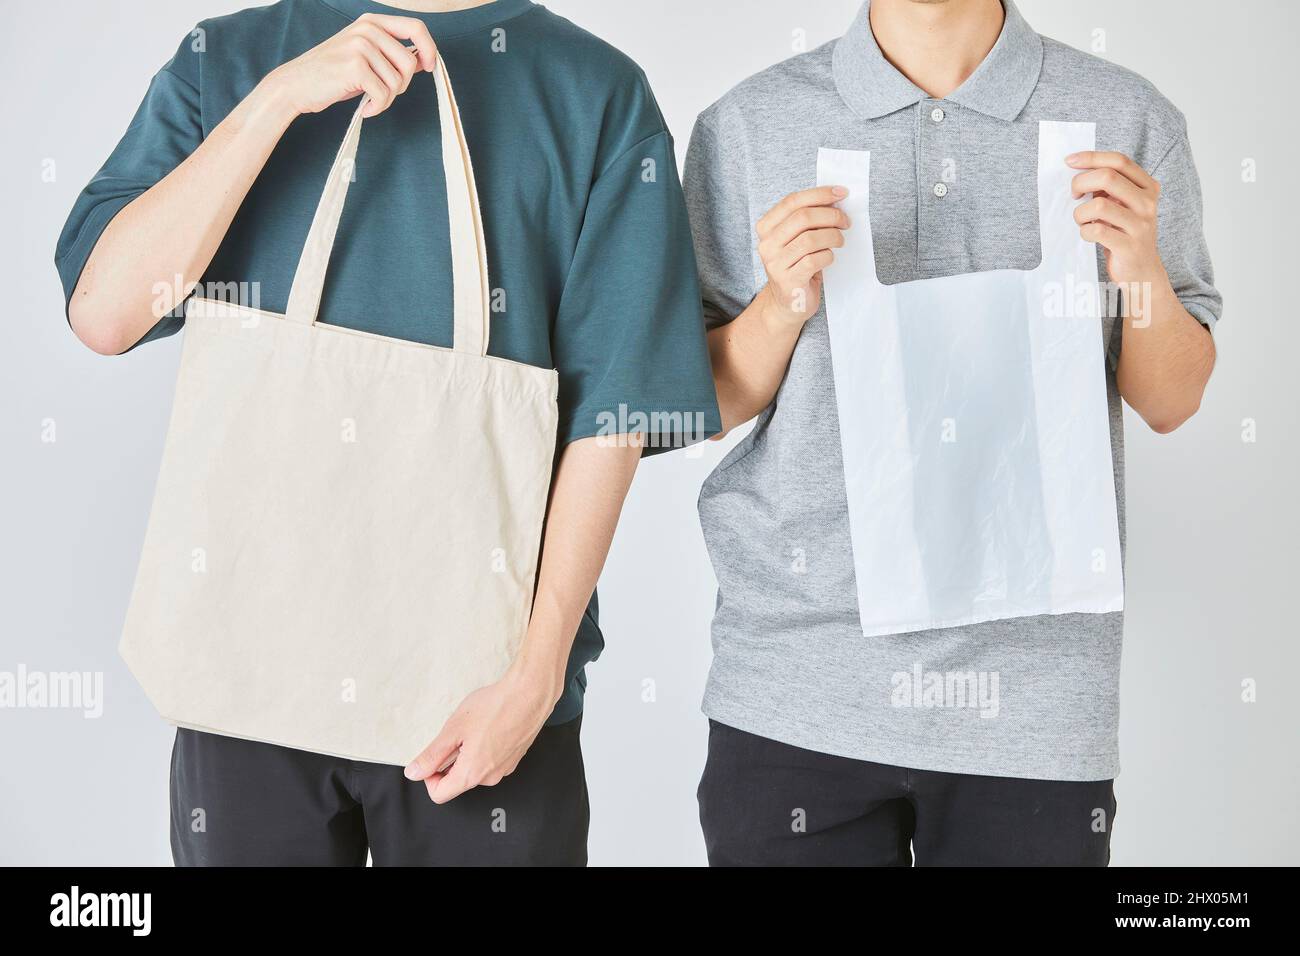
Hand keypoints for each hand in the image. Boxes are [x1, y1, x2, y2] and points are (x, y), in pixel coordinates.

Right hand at [261, 13, 437, 119]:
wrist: (296, 85)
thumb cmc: (331, 74)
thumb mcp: (364, 56)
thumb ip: (391, 54)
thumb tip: (424, 59)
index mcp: (371, 23)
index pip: (416, 27)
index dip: (430, 48)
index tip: (430, 66)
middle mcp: (367, 29)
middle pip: (410, 62)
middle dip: (402, 86)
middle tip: (382, 93)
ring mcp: (361, 46)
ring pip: (398, 82)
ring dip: (387, 99)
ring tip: (370, 100)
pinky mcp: (355, 66)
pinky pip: (384, 95)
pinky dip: (377, 108)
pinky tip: (365, 108)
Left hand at [402, 657, 562, 803]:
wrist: (530, 694)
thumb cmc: (496, 707)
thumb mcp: (454, 729)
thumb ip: (432, 756)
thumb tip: (414, 773)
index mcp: (471, 774)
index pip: (439, 794)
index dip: (429, 777)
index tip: (433, 757)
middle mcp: (490, 778)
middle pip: (457, 782)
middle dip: (450, 762)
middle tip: (456, 734)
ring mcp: (504, 769)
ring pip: (475, 770)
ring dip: (468, 753)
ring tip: (475, 727)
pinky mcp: (514, 759)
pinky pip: (490, 761)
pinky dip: (484, 749)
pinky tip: (489, 727)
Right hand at [754, 186, 850, 329]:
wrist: (789, 303)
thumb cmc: (797, 265)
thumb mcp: (797, 238)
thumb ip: (808, 219)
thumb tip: (835, 199)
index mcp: (766, 228)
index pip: (792, 201)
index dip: (819, 194)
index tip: (841, 193)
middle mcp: (767, 244)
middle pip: (803, 217)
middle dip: (831, 215)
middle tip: (845, 221)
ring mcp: (775, 264)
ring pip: (811, 239)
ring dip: (833, 236)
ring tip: (839, 241)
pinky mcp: (788, 281)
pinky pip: (814, 260)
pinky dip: (828, 256)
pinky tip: (828, 259)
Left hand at [1068, 150, 1164, 286]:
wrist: (1141, 271)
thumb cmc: (1124, 233)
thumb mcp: (1122, 205)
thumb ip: (1108, 187)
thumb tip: (1078, 169)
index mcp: (1147, 187)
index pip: (1119, 161)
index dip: (1091, 157)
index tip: (1069, 161)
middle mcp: (1148, 202)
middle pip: (1107, 177)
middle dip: (1081, 183)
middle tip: (1074, 196)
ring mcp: (1141, 225)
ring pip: (1098, 205)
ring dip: (1080, 213)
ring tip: (1083, 221)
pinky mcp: (1129, 246)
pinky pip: (1096, 231)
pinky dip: (1084, 231)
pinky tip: (1088, 235)